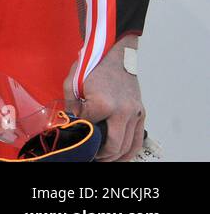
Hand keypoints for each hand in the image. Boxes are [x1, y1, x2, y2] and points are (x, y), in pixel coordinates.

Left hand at [73, 38, 144, 160]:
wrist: (115, 53)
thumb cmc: (93, 65)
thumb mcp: (73, 83)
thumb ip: (71, 106)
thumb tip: (72, 124)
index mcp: (103, 104)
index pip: (89, 128)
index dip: (80, 133)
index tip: (74, 136)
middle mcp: (123, 112)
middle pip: (112, 146)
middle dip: (100, 155)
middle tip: (89, 157)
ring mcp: (135, 114)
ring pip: (128, 147)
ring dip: (115, 157)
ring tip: (102, 160)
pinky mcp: (141, 113)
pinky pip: (138, 139)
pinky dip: (129, 151)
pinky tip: (119, 156)